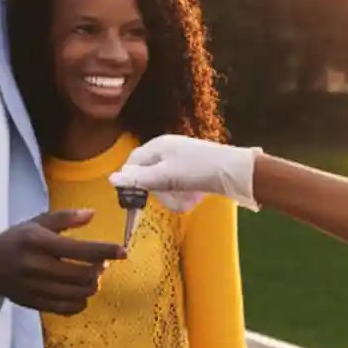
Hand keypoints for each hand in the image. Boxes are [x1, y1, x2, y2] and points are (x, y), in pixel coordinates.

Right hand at [0, 210, 124, 315]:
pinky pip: (67, 309)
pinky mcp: (36, 303)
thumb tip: (93, 213)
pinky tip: (80, 292)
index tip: (122, 252)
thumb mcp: (38, 222)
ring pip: (78, 294)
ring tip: (92, 276)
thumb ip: (66, 218)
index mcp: (40, 243)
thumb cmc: (17, 239)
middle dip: (99, 270)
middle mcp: (38, 267)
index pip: (81, 250)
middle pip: (83, 275)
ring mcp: (37, 288)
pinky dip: (81, 301)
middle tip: (101, 263)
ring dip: (92, 285)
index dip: (105, 251)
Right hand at [109, 135, 259, 210]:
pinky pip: (180, 186)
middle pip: (149, 175)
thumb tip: (111, 178)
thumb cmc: (199, 170)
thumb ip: (139, 179)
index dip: (132, 182)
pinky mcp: (194, 170)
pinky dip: (186, 194)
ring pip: (166, 184)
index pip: (133, 163)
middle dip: (161, 193)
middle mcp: (167, 150)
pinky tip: (196, 198)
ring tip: (189, 201)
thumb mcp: (166, 177)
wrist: (236, 172)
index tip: (137, 200)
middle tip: (174, 200)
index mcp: (158, 146)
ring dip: (175, 197)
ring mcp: (181, 160)